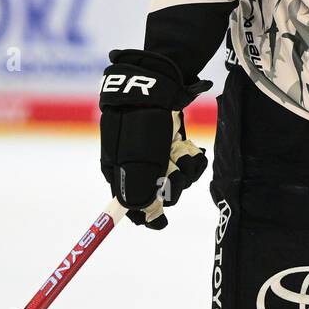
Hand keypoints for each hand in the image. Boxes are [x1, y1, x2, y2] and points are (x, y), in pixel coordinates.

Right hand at [99, 49, 211, 228]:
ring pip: (176, 178)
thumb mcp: (136, 160)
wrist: (157, 85)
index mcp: (117, 170)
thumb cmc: (142, 124)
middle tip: (174, 170)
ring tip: (183, 152)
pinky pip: (186, 162)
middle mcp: (135, 164)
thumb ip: (136, 190)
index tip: (159, 222)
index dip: (145, 215)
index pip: (129, 204)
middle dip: (171, 186)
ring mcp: (155, 153)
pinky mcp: (173, 142)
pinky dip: (191, 158)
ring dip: (184, 170)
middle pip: (158, 193)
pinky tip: (190, 147)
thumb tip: (142, 213)